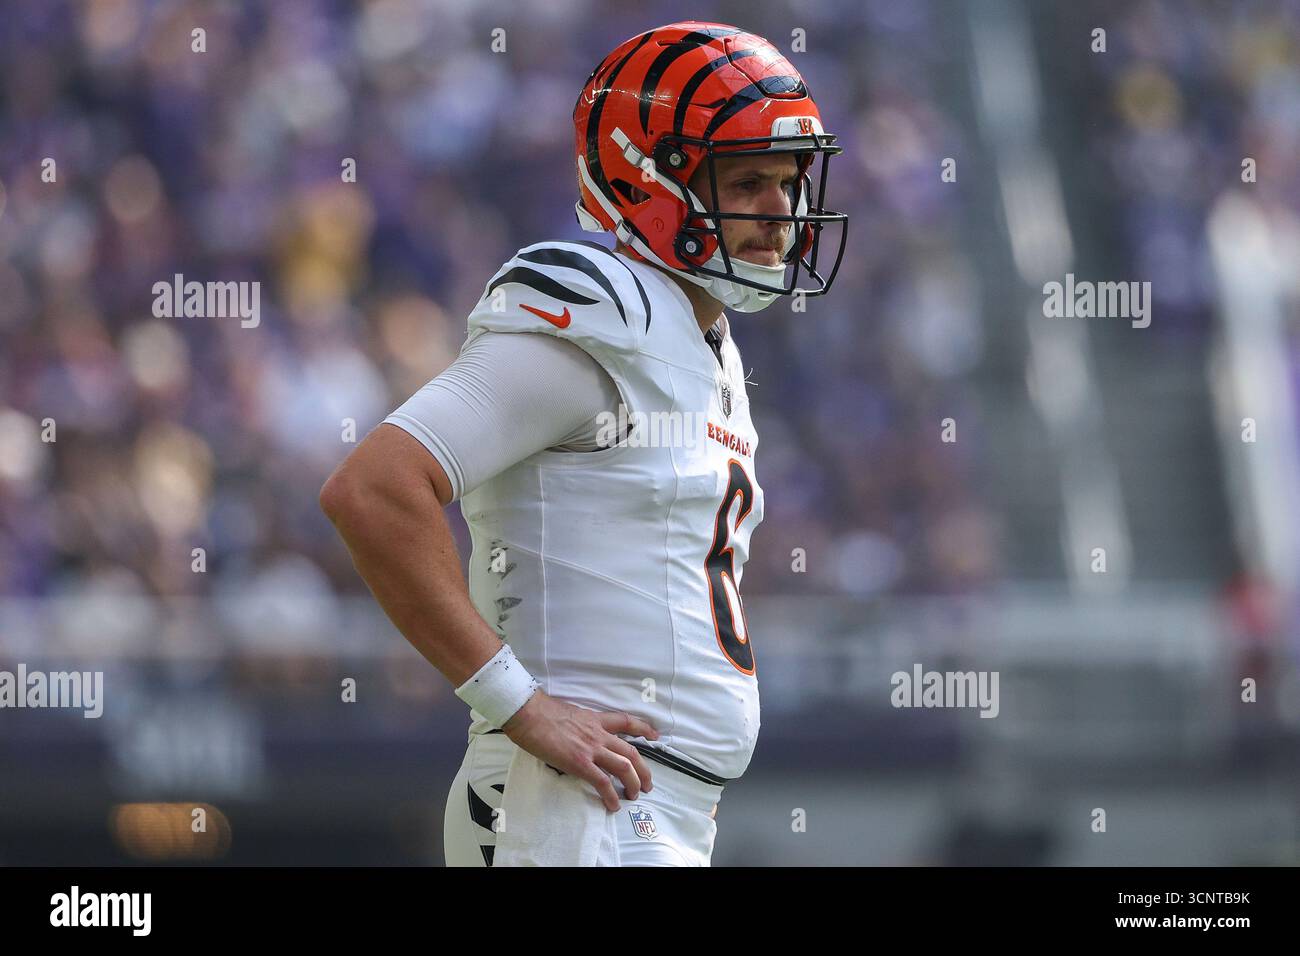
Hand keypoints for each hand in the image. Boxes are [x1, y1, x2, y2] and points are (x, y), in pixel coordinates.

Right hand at [501, 690, 659, 811]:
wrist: (529, 714)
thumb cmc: (541, 713)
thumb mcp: (569, 714)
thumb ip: (579, 725)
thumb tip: (575, 735)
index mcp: (595, 720)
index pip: (626, 722)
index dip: (643, 729)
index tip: (655, 736)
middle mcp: (599, 734)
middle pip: (631, 752)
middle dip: (643, 770)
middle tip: (647, 783)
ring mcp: (591, 749)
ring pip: (624, 767)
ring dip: (633, 783)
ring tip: (634, 795)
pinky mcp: (580, 763)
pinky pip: (602, 782)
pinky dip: (611, 795)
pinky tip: (613, 805)